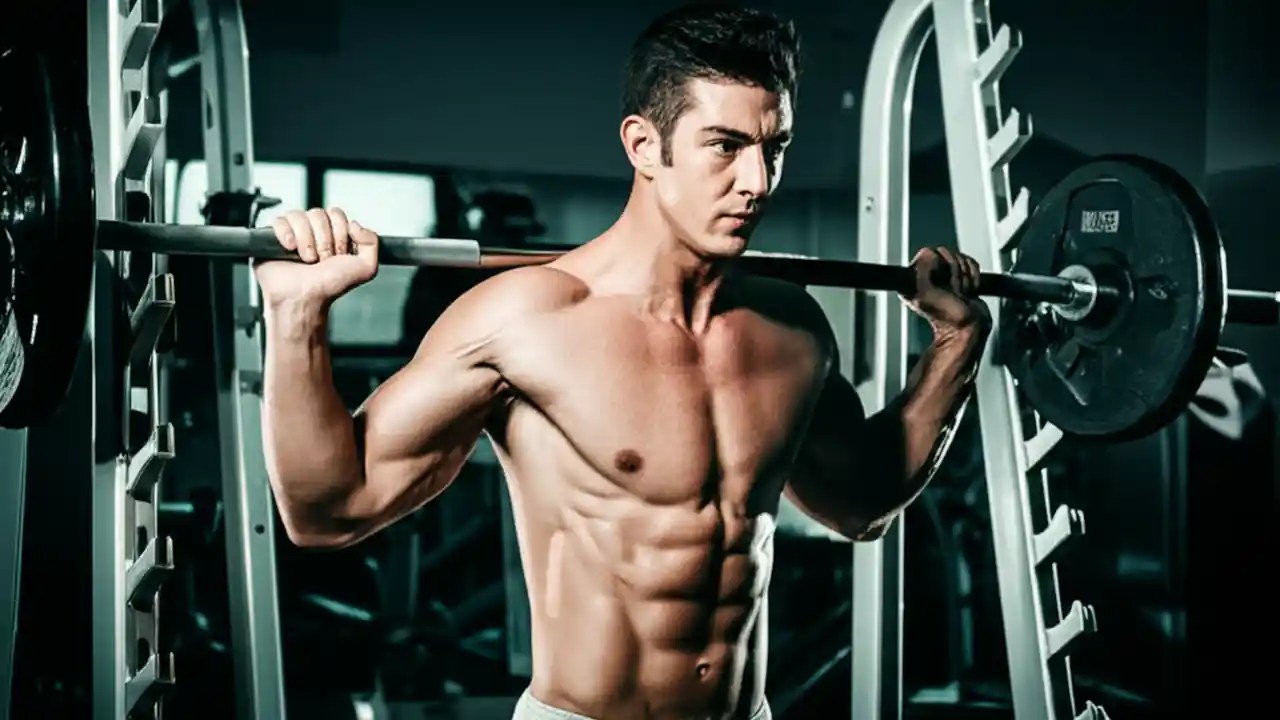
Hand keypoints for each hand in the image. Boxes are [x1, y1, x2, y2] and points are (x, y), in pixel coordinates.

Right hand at [254, 207, 379, 306]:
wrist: (304, 299)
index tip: (338, 255)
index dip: (339, 234)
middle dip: (324, 240)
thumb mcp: (366, 268)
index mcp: (333, 235)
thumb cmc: (329, 287)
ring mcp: (292, 234)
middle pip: (318, 213)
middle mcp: (313, 233)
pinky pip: (278, 220)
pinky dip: (285, 233)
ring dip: (306, 241)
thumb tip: (355, 223)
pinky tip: (289, 248)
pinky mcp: (272, 238)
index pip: (335, 214)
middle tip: (322, 260)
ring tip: (306, 259)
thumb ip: (372, 242)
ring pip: (298, 216)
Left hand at [902, 246, 990, 337]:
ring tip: (959, 293)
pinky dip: (974, 277)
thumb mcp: (922, 292)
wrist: (967, 328)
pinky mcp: (963, 276)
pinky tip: (967, 291)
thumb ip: (919, 270)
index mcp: (914, 276)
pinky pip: (972, 263)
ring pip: (962, 258)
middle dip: (955, 274)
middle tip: (952, 291)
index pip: (929, 252)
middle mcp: (929, 273)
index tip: (940, 281)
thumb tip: (929, 254)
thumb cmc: (944, 316)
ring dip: (964, 278)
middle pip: (948, 253)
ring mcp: (947, 274)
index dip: (940, 266)